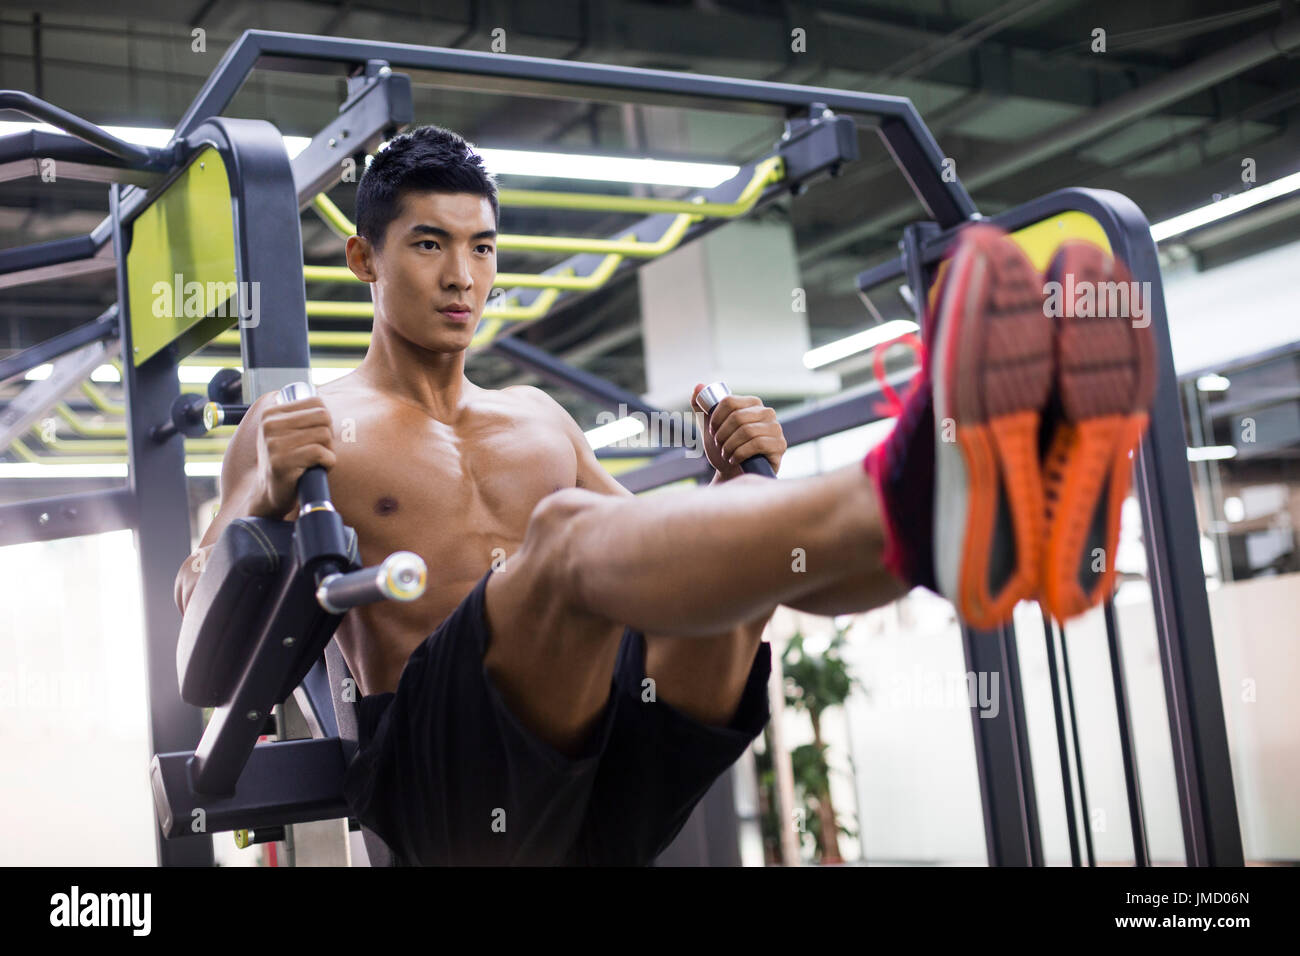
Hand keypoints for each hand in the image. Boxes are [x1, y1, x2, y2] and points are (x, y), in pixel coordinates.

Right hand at [250, 395, 335, 517]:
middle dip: (328, 434)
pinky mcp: (282, 462)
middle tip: (320, 449)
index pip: (316, 402)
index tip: (316, 436)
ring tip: (316, 460)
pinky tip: (318, 468)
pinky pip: (321, 452)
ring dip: (329, 450)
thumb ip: (302, 416)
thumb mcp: (286, 433)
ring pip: (324, 434)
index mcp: (271, 413)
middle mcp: (269, 425)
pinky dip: (328, 462)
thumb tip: (324, 403)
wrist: (270, 493)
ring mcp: (274, 444)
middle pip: (323, 416)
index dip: (324, 420)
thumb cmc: (286, 461)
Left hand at [691, 383, 785, 479]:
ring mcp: (776, 428)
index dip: (715, 418)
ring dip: (730, 446)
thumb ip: (701, 406)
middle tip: (719, 445)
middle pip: (737, 417)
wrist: (734, 474)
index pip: (729, 401)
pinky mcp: (780, 445)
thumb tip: (698, 386)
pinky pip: (757, 444)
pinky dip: (740, 453)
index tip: (712, 431)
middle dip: (722, 435)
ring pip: (747, 431)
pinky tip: (735, 459)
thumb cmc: (724, 449)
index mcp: (752, 403)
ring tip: (727, 453)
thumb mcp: (709, 428)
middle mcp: (767, 412)